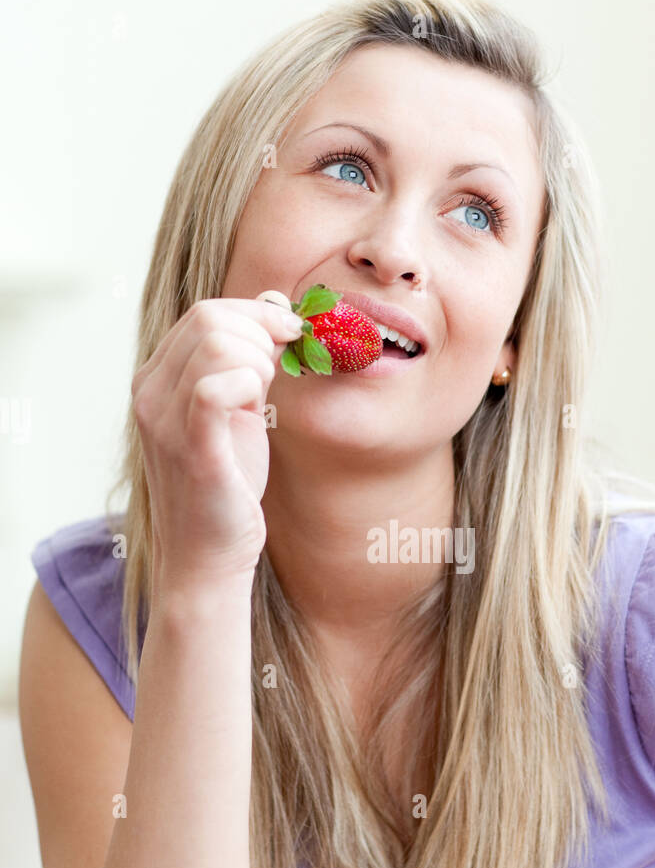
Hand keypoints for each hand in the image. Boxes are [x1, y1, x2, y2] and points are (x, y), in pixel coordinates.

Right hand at [131, 293, 303, 591]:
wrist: (207, 557)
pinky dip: (248, 384)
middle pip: (209, 318)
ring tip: (265, 396)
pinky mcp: (191, 449)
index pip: (204, 313)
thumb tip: (278, 311)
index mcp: (156, 380)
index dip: (257, 313)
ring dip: (258, 360)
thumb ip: (249, 365)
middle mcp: (150, 393)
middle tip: (282, 368)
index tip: (292, 334)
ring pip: (215, 344)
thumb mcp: (237, 413)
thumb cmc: (225, 486)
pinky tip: (257, 406)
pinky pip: (214, 388)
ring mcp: (164, 420)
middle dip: (262, 332)